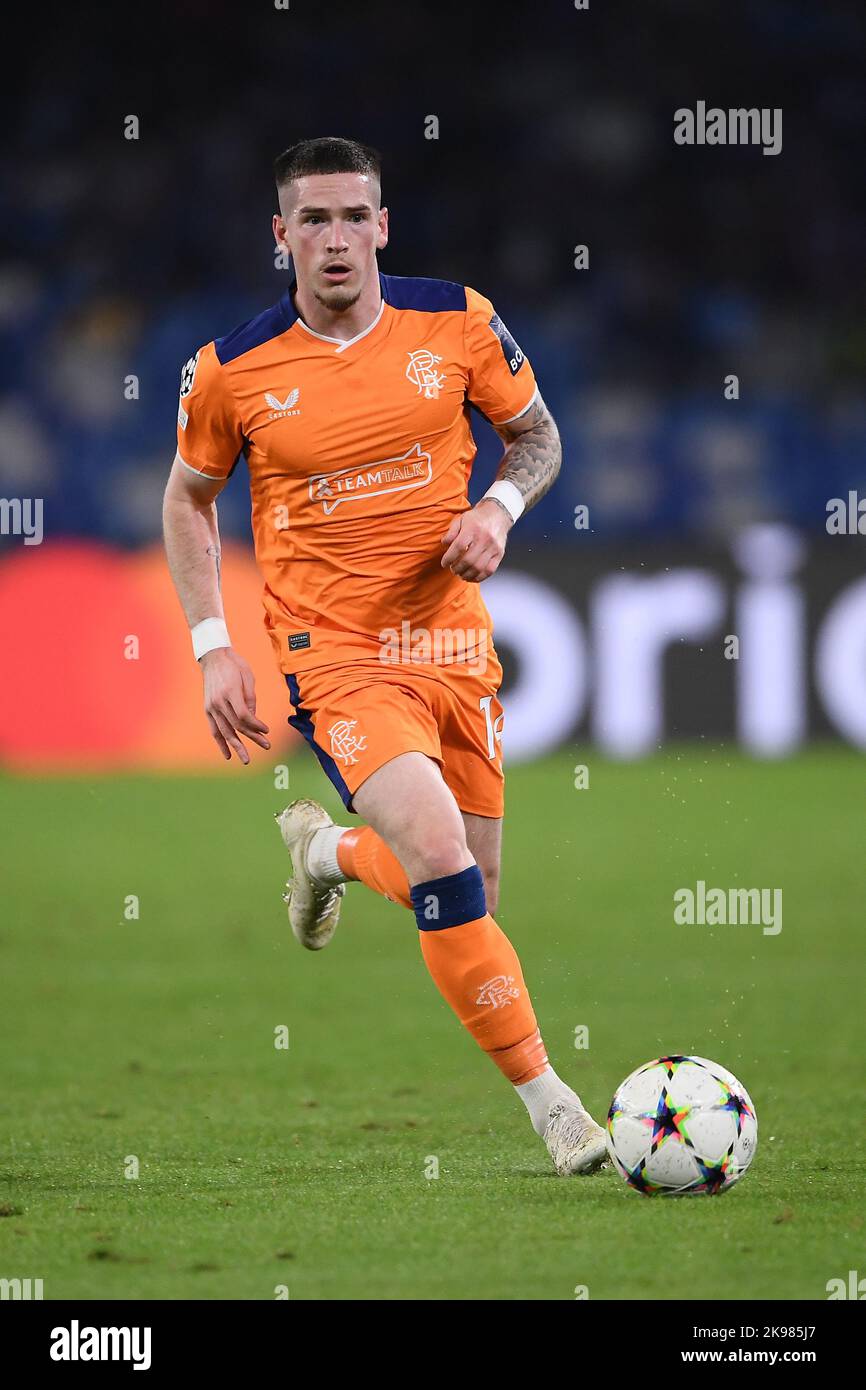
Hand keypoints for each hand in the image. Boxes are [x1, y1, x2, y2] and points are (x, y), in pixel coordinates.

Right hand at [200, 648, 270, 763]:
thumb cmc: (234, 665)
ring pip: (225, 731)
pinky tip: (228, 755)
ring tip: (246, 759)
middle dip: (252, 737)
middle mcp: (219, 701)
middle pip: (236, 725)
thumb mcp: (248, 677)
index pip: (244, 715)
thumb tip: (253, 719)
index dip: (256, 725)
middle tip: (266, 746)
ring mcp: (211, 706)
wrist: (213, 657)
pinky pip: (214, 730)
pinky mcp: (207, 709)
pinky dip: (220, 743)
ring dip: (236, 746)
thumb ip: (250, 699)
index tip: (266, 730)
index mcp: (230, 691)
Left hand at [440, 498, 512, 581]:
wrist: (498, 514)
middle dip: (457, 568)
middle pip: (468, 560)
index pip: (458, 547)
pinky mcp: (500, 554)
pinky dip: (479, 577)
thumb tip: (444, 544)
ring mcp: (493, 547)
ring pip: (478, 568)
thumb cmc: (477, 518)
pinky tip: (472, 577)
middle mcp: (484, 538)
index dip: (449, 558)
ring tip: (461, 574)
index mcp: (473, 528)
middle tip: (452, 569)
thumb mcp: (461, 519)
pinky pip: (489, 570)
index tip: (444, 563)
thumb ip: (451, 532)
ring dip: (467, 574)